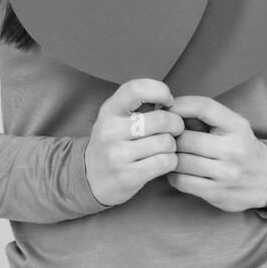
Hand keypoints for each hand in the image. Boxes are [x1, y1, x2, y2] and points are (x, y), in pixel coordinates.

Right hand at [84, 79, 185, 206]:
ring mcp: (117, 155)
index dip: (159, 90)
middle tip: (175, 129)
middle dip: (176, 124)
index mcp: (109, 110)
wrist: (90, 178)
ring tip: (165, 148)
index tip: (168, 102)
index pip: (136, 89)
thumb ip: (138, 105)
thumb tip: (170, 101)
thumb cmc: (113, 143)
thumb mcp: (115, 118)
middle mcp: (111, 131)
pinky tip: (163, 161)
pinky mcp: (127, 176)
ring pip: (166, 142)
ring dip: (172, 146)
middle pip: (161, 120)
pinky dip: (171, 161)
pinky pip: (165, 162)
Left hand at [164, 95, 266, 211]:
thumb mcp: (232, 125)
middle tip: (169, 137)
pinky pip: (181, 181)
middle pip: (186, 138)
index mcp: (237, 127)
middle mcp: (233, 150)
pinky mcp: (216, 193)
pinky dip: (173, 175)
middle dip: (173, 137)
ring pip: (180, 161)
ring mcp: (225, 174)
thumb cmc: (240, 147)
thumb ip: (204, 116)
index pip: (204, 107)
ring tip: (175, 154)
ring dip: (172, 157)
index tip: (169, 109)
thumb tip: (167, 109)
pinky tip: (179, 171)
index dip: (181, 105)